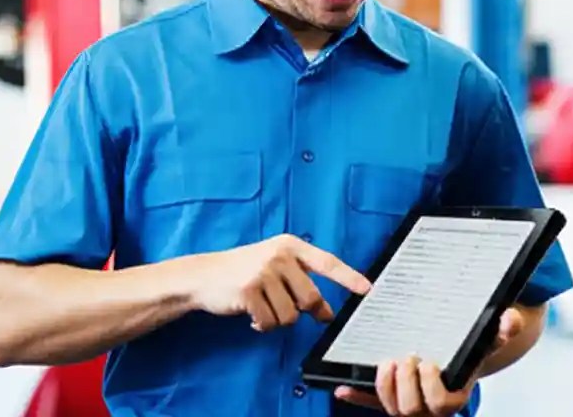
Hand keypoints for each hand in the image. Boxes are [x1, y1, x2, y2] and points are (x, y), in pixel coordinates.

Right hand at [188, 234, 370, 331]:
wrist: (204, 275)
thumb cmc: (244, 271)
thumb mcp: (275, 267)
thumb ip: (301, 282)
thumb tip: (327, 312)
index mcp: (290, 246)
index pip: (327, 262)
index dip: (349, 277)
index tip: (367, 289)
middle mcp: (279, 256)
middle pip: (310, 298)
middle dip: (302, 311)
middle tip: (286, 308)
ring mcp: (263, 272)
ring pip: (290, 315)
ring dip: (278, 320)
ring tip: (263, 307)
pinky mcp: (249, 291)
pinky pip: (269, 323)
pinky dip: (262, 326)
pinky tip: (251, 315)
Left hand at [334, 307, 525, 415]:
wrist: (458, 360)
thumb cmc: (471, 352)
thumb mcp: (488, 340)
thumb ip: (502, 330)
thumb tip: (510, 318)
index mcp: (454, 397)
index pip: (441, 404)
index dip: (430, 387)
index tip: (427, 362)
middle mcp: (430, 409)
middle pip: (411, 410)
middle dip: (404, 385)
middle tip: (404, 358)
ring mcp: (409, 406)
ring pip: (390, 410)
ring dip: (383, 388)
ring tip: (385, 363)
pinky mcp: (390, 399)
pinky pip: (372, 404)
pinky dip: (357, 397)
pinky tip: (342, 388)